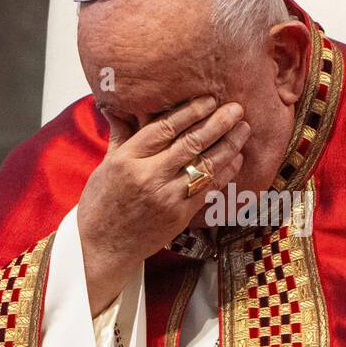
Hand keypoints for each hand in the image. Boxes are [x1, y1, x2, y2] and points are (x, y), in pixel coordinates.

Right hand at [78, 97, 249, 311]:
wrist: (103, 247)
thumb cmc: (101, 204)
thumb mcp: (105, 166)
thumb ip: (121, 136)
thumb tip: (119, 106)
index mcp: (128, 158)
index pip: (165, 127)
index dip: (191, 111)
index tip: (209, 99)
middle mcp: (148, 175)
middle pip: (191, 142)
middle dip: (218, 123)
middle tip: (237, 109)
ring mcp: (166, 196)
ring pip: (205, 164)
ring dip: (229, 145)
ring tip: (244, 129)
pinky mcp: (179, 215)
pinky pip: (209, 188)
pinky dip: (225, 172)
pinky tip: (237, 158)